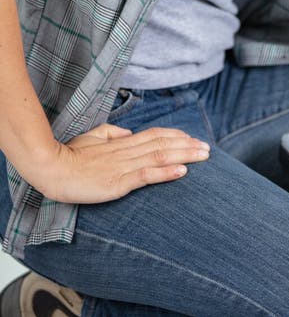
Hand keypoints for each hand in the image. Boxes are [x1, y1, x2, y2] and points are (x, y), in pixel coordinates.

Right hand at [34, 123, 210, 202]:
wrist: (51, 168)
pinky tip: (183, 171)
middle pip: (163, 144)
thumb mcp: (92, 137)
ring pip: (161, 156)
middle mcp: (127, 151)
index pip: (155, 134)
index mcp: (121, 142)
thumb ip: (111, 134)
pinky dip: (167, 173)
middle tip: (208, 148)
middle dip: (188, 145)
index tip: (192, 138)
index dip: (175, 135)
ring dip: (185, 155)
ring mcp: (123, 166)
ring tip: (204, 156)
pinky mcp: (118, 182)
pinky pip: (147, 175)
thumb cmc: (69, 154)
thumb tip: (128, 134)